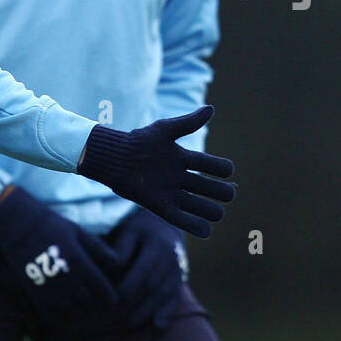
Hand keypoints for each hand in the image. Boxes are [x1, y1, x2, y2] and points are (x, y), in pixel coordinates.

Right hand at [0, 184, 121, 333]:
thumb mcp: (80, 233)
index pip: (105, 293)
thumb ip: (100, 251)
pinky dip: (63, 315)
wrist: (17, 227)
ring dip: (80, 310)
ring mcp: (50, 290)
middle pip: (91, 305)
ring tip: (82, 303)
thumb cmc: (52, 226)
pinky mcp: (36, 295)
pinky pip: (55, 316)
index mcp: (80, 263)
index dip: (111, 298)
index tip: (112, 296)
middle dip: (97, 304)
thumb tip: (120, 265)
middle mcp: (66, 280)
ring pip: (74, 313)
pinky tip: (65, 307)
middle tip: (98, 300)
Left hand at [77, 105, 234, 237]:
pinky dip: (195, 226)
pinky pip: (181, 219)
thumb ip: (188, 122)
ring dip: (211, 211)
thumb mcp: (165, 130)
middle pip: (211, 189)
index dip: (223, 169)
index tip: (226, 171)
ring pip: (200, 206)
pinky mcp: (160, 207)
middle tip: (226, 195)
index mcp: (185, 159)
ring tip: (216, 213)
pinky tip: (206, 231)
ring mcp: (172, 193)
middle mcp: (181, 177)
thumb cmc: (139, 141)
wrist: (115, 158)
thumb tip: (211, 109)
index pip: (213, 166)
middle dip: (222, 193)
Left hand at [107, 208, 186, 330]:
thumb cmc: (141, 228)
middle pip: (154, 285)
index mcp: (159, 244)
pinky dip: (168, 313)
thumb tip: (116, 266)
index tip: (113, 298)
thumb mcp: (131, 230)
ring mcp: (179, 270)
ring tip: (129, 324)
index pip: (144, 269)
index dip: (129, 286)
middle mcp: (173, 258)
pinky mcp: (181, 280)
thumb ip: (123, 248)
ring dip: (148, 311)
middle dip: (136, 303)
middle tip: (116, 316)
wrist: (168, 224)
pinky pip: (176, 298)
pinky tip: (158, 326)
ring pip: (165, 294)